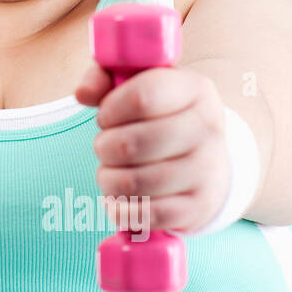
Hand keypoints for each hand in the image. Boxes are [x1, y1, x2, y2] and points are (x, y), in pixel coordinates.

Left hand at [74, 63, 228, 234]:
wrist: (207, 160)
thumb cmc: (159, 116)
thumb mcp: (137, 84)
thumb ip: (104, 77)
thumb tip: (83, 94)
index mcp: (194, 89)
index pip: (141, 97)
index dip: (110, 110)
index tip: (106, 117)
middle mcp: (207, 128)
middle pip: (131, 144)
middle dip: (104, 148)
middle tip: (106, 147)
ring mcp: (207, 170)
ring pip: (134, 182)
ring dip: (108, 180)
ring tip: (111, 172)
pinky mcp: (200, 206)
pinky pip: (148, 214)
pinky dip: (122, 210)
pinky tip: (120, 199)